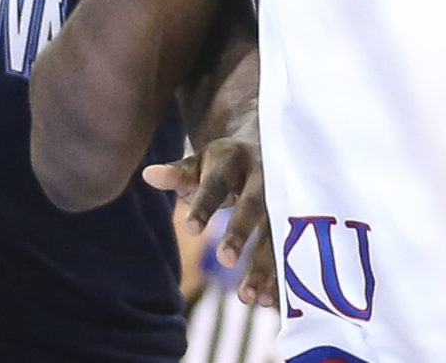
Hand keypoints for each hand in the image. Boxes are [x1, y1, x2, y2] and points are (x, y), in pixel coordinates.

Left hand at [144, 126, 275, 308]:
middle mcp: (262, 174)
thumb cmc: (222, 164)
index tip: (190, 229)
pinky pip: (291, 247)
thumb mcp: (199, 163)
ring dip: (265, 264)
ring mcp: (284, 195)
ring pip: (277, 230)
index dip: (204, 205)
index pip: (215, 184)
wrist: (265, 144)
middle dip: (241, 232)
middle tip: (224, 261)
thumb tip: (150, 175)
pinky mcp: (296, 216)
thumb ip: (178, 175)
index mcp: (233, 159)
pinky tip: (268, 301)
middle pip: (253, 204)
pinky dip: (279, 275)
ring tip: (247, 297)